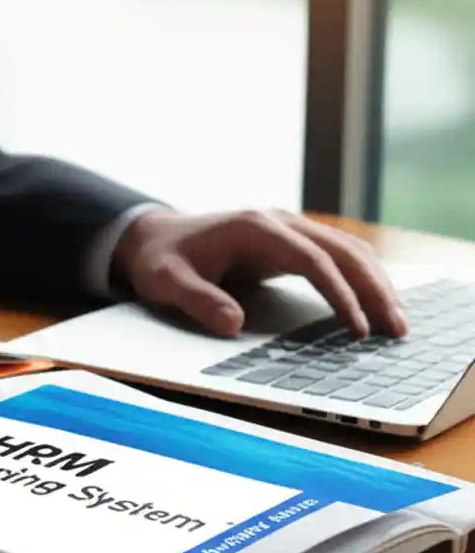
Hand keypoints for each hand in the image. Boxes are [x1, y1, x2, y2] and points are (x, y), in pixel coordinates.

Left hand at [111, 209, 407, 338]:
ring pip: (348, 250)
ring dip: (376, 284)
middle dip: (373, 289)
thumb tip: (232, 325)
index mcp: (253, 227)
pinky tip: (376, 307)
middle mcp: (278, 222)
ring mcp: (289, 229)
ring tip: (396, 325)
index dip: (338, 293)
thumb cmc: (161, 260)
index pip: (311, 259)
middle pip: (342, 250)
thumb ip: (196, 300)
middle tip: (396, 330)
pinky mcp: (291, 242)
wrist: (154, 237)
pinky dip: (362, 279)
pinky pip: (337, 257)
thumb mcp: (166, 281)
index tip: (355, 327)